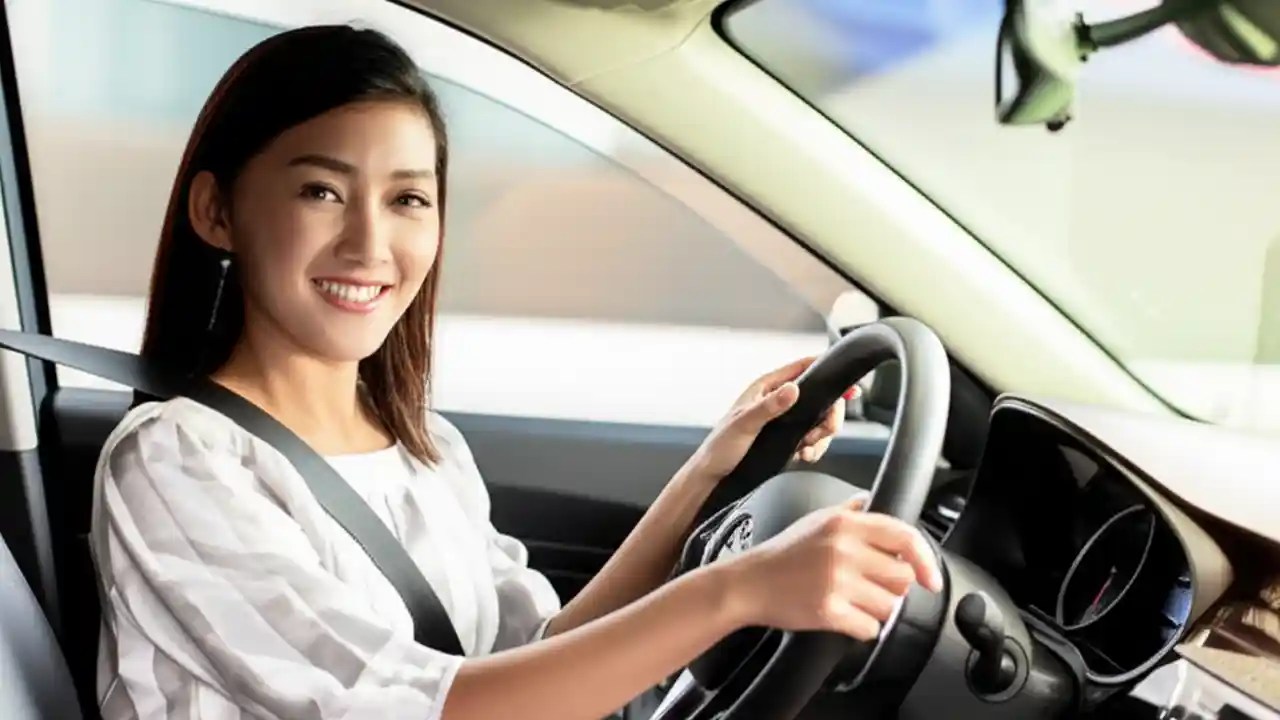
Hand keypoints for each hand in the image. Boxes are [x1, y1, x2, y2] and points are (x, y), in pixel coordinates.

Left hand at [684, 357, 852, 483]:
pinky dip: (814, 447)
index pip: (803, 368)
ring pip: (819, 419)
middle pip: (820, 397)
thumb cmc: (721, 446)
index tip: (848, 385)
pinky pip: (813, 438)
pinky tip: (803, 455)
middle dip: (828, 415)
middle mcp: (778, 399)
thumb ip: (769, 406)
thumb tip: (793, 388)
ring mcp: (784, 419)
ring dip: (821, 435)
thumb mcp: (744, 424)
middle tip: (823, 431)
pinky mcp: (787, 437)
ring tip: (806, 447)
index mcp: (767, 387)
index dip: (828, 371)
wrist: (713, 474)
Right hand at [727, 496, 942, 640]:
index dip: (925, 560)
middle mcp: (844, 549)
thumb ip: (848, 511)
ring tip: (852, 601)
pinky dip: (861, 628)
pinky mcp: (829, 611)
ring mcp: (837, 581)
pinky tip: (843, 616)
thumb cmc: (783, 553)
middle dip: (892, 587)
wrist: (748, 583)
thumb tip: (870, 503)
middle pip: (902, 577)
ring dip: (876, 609)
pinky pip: (870, 628)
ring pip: (889, 606)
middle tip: (870, 587)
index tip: (930, 578)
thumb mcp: (815, 519)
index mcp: (845, 523)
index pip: (904, 536)